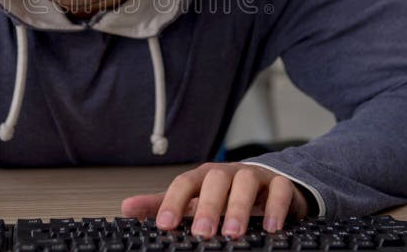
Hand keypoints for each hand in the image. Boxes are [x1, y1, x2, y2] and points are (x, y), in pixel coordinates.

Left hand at [121, 162, 308, 237]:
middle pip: (215, 181)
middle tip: (202, 233)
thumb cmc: (223, 195)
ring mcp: (254, 176)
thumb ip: (162, 205)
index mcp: (203, 177)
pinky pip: (279, 190)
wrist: (265, 185)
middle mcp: (227, 173)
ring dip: (239, 207)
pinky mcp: (279, 184)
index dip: (173, 202)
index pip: (184, 183)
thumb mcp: (192, 200)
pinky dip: (275, 207)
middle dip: (208, 206)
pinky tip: (270, 228)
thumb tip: (126, 208)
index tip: (165, 225)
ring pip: (245, 182)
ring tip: (233, 233)